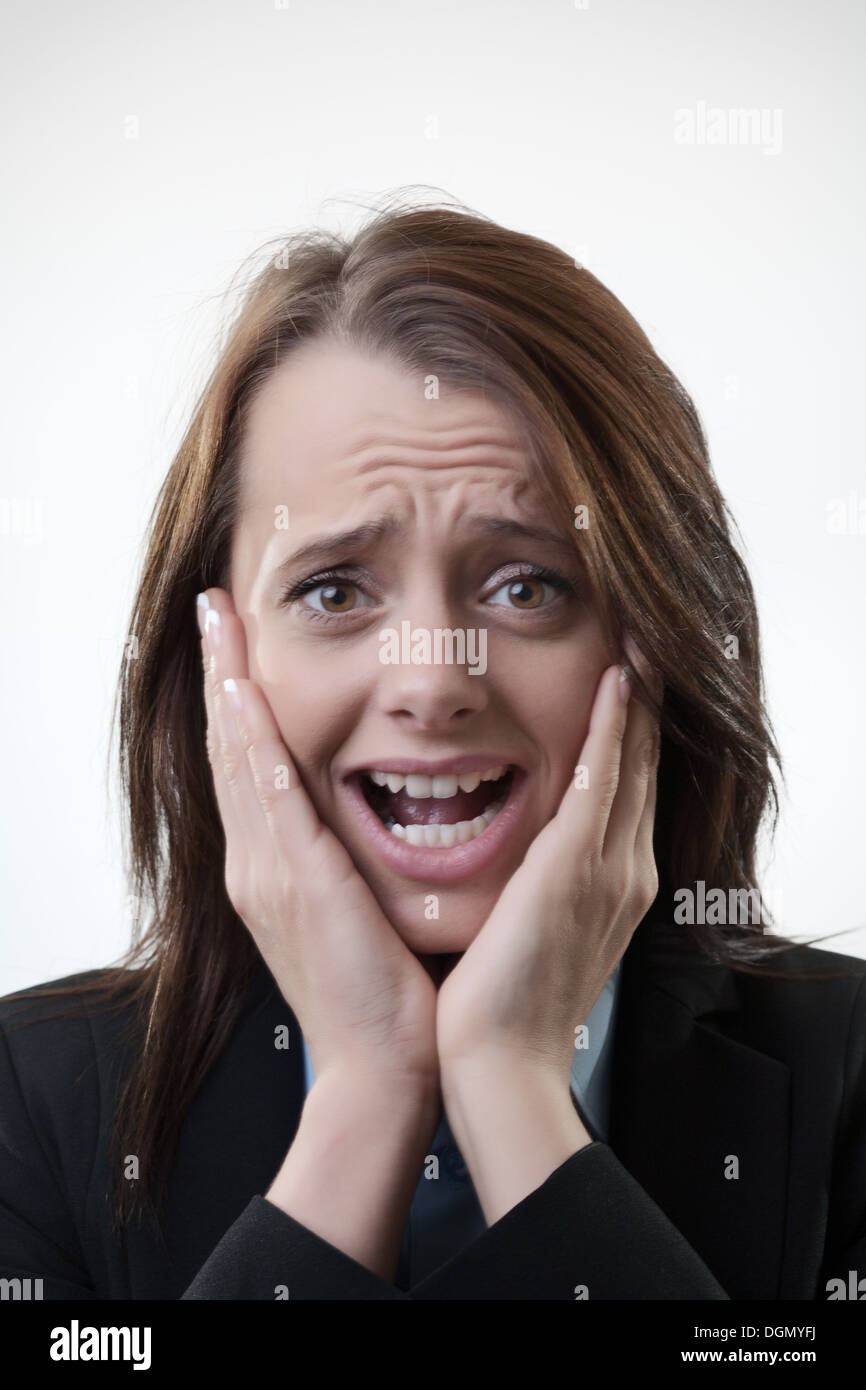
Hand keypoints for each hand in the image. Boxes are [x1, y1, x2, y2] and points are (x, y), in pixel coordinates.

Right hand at [198, 587, 438, 1094]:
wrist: (384, 1069)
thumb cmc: (387, 993)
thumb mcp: (359, 911)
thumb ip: (350, 861)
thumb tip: (373, 818)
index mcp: (274, 869)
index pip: (249, 766)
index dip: (237, 701)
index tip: (235, 644)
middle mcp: (258, 865)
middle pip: (229, 750)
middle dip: (220, 674)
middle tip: (213, 607)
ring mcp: (268, 874)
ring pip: (238, 760)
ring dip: (226, 685)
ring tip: (217, 621)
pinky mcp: (297, 885)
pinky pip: (269, 799)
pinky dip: (252, 743)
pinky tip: (244, 693)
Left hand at [436, 636, 661, 1089]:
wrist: (497, 1063)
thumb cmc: (498, 1007)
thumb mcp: (528, 936)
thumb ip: (534, 890)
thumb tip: (516, 863)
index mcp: (610, 888)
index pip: (624, 795)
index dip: (629, 738)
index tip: (622, 686)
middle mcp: (623, 873)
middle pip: (640, 770)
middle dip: (642, 708)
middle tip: (640, 646)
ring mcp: (608, 869)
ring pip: (630, 764)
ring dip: (635, 701)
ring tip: (636, 646)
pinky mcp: (578, 868)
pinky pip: (603, 780)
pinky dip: (614, 728)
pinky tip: (617, 683)